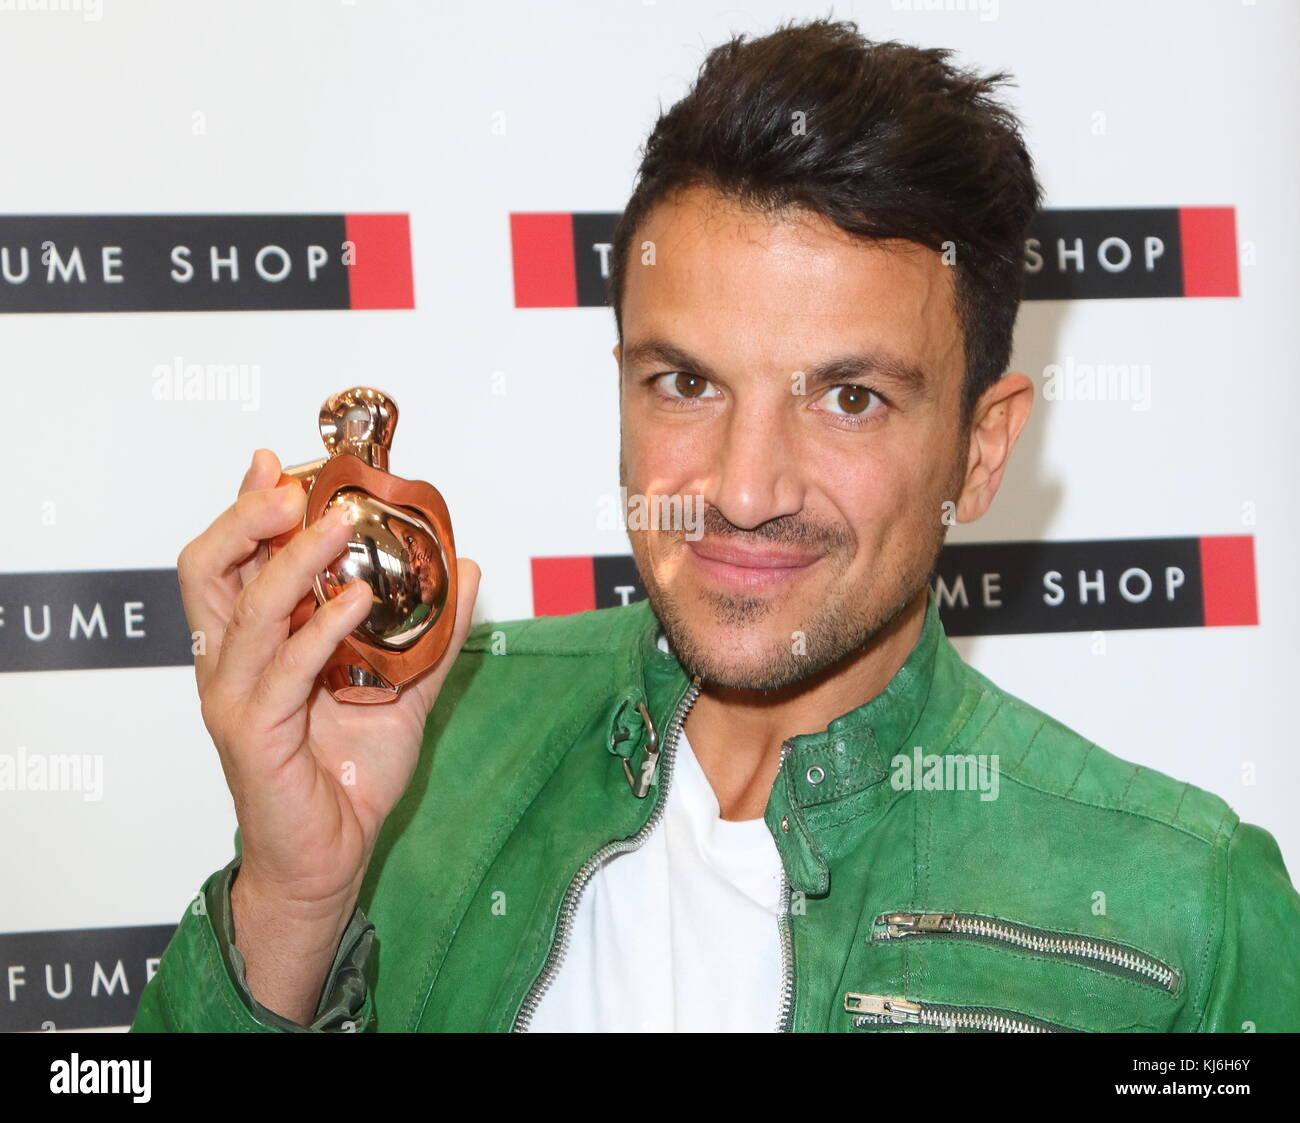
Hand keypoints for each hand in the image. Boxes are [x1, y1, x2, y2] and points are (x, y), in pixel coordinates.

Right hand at [179, 448, 479, 916]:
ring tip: (338, 526)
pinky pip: (285, 668)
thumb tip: (466, 566)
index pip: (231, 558)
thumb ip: (431, 630)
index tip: (280, 462)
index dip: (247, 506)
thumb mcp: (403, 687)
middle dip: (248, 516)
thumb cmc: (350, 774)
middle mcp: (231, 662)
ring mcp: (235, 697)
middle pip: (208, 567)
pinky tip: (359, 601)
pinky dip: (321, 628)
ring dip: (293, 559)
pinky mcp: (253, 733)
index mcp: (253, 643)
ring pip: (247, 608)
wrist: (332, 856)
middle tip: (297, 488)